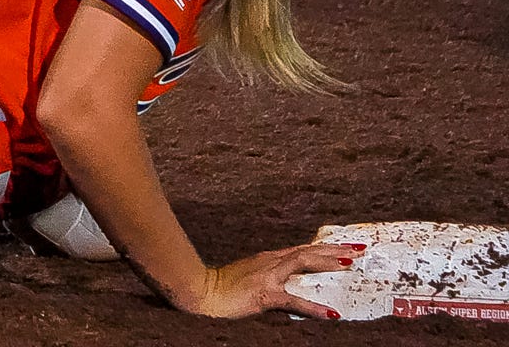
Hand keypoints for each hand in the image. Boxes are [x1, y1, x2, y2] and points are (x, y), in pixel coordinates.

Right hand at [176, 240, 363, 319]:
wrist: (199, 291)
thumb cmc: (219, 286)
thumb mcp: (248, 277)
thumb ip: (267, 275)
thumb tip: (284, 281)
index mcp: (267, 258)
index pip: (303, 249)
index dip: (326, 247)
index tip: (347, 246)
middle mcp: (270, 262)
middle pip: (308, 251)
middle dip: (335, 249)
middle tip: (360, 248)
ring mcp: (267, 275)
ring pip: (303, 263)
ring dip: (328, 262)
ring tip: (350, 263)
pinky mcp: (264, 293)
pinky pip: (293, 299)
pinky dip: (313, 306)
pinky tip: (331, 313)